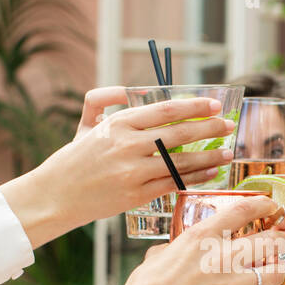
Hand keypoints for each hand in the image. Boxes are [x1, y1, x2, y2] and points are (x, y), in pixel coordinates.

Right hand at [14, 92, 235, 237]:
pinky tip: (210, 174)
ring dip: (209, 157)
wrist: (55, 195)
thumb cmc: (73, 159)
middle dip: (209, 128)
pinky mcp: (135, 195)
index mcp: (118, 123)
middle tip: (228, 125)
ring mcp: (132, 171)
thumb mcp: (85, 124)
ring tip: (228, 152)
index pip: (165, 110)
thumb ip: (104, 101)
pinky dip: (195, 178)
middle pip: (179, 134)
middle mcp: (127, 145)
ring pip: (180, 162)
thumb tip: (132, 90)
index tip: (214, 104)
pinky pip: (173, 184)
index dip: (194, 106)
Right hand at [120, 196, 284, 284]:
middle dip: (283, 241)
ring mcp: (231, 284)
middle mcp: (222, 256)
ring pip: (274, 273)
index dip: (264, 204)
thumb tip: (172, 250)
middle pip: (271, 240)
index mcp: (202, 236)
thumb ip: (177, 248)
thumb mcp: (159, 255)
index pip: (243, 209)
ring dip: (277, 273)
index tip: (272, 205)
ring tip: (277, 273)